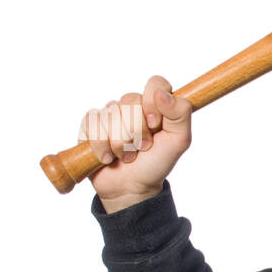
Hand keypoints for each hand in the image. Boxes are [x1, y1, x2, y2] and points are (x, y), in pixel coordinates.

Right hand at [82, 75, 192, 211]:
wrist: (131, 187)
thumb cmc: (156, 164)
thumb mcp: (178, 142)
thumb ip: (180, 115)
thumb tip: (162, 93)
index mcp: (157, 105)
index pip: (156, 83)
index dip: (152, 103)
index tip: (154, 125)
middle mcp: (134, 106)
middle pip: (130, 100)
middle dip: (136, 131)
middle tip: (141, 148)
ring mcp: (111, 113)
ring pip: (110, 114)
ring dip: (119, 143)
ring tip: (126, 156)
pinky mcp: (91, 124)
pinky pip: (91, 123)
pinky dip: (101, 145)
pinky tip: (108, 157)